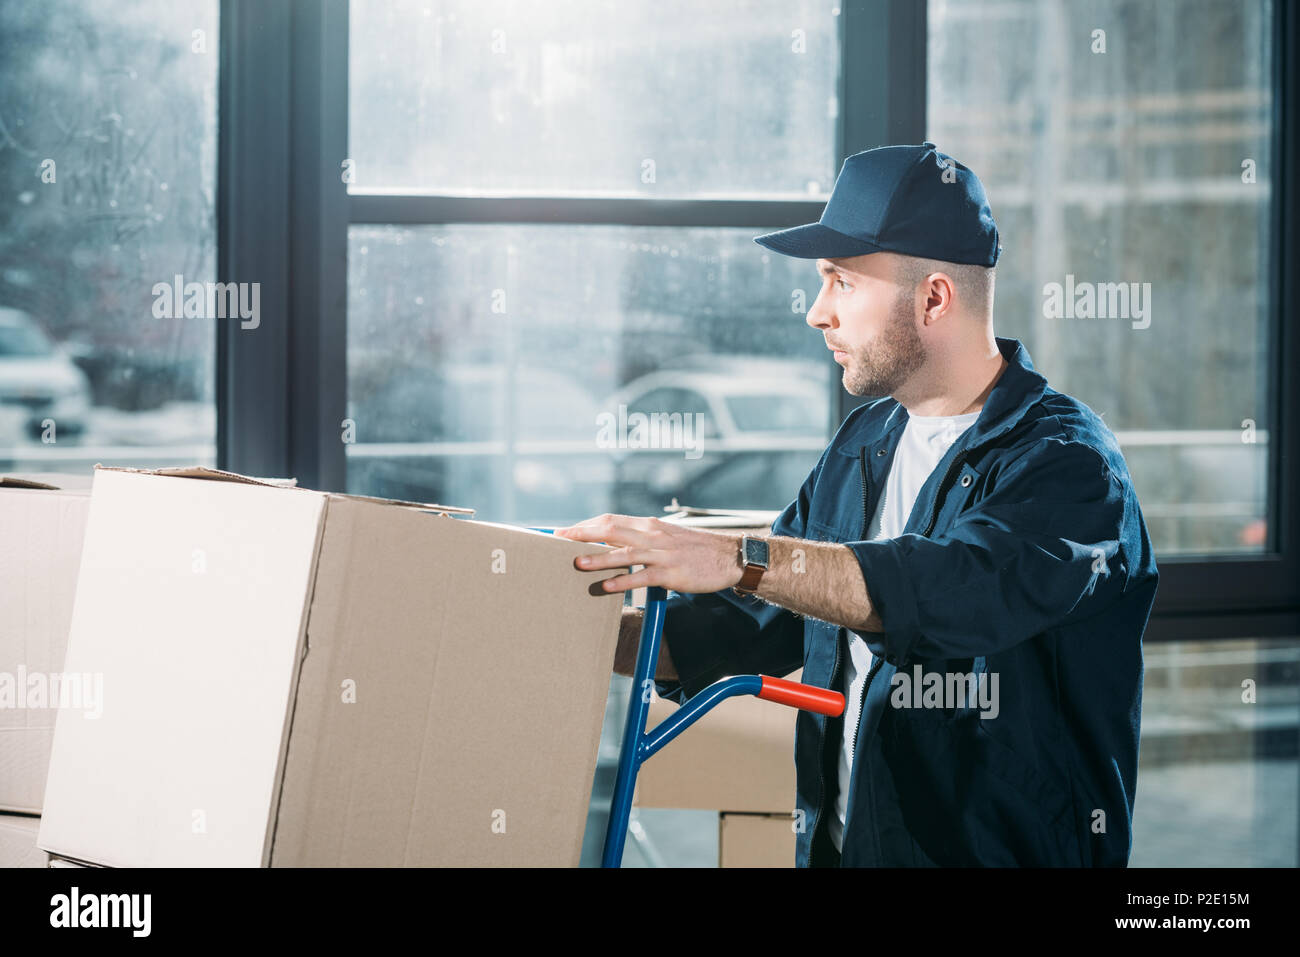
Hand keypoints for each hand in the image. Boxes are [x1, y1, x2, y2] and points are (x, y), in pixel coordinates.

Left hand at [553, 514, 744, 594]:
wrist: (728, 557)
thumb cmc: (695, 549)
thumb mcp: (666, 535)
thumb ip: (642, 536)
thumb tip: (615, 540)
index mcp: (649, 525)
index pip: (611, 520)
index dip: (586, 525)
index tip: (565, 531)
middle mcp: (652, 535)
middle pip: (611, 530)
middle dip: (583, 534)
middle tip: (559, 540)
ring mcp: (661, 554)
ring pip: (624, 553)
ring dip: (599, 557)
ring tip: (577, 562)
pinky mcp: (670, 574)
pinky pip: (642, 577)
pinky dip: (623, 581)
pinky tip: (606, 587)